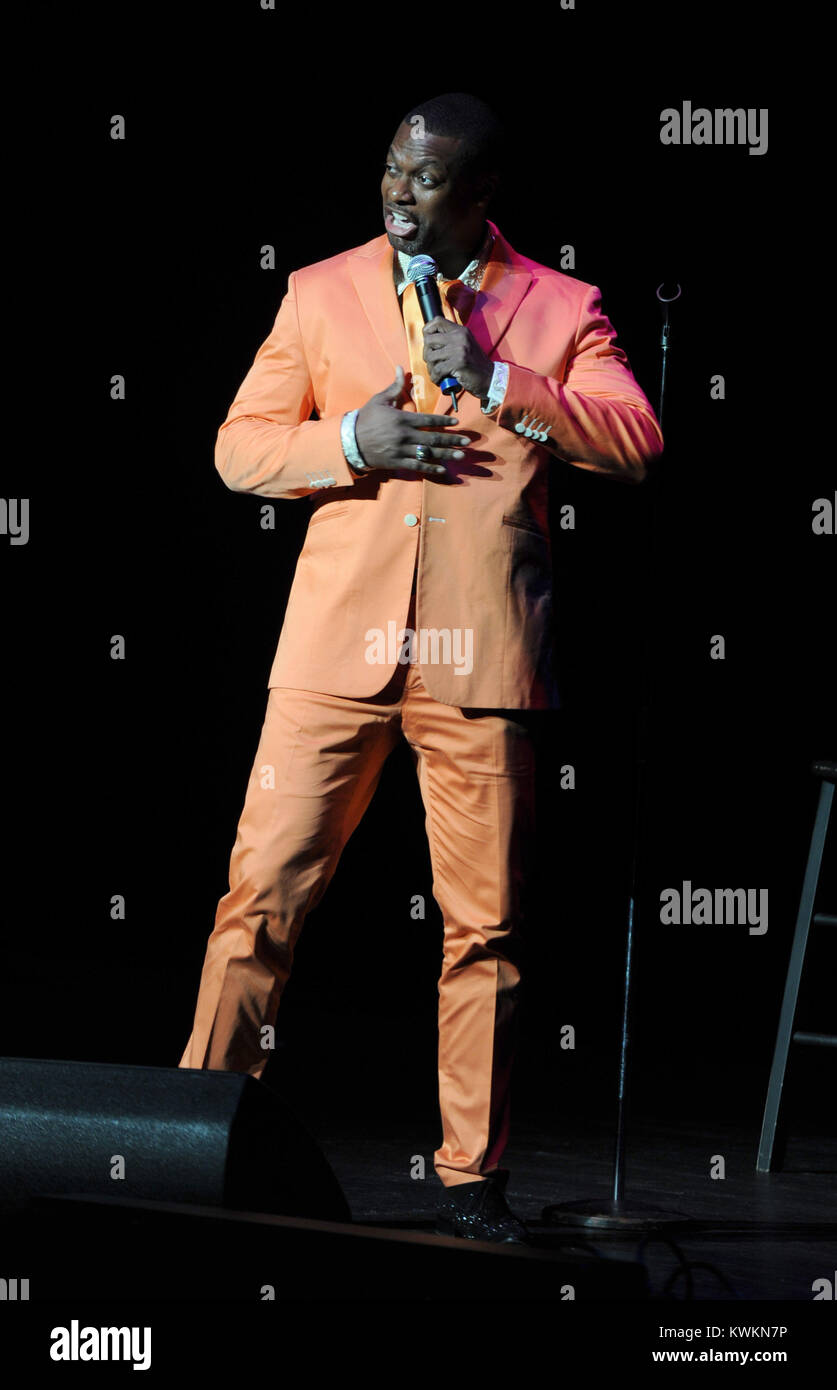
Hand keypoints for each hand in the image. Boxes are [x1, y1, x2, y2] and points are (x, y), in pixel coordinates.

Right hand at [354, 366, 469, 476]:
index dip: (443, 420)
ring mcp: (401, 450)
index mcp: (402, 418)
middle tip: (467, 442)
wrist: (350, 441)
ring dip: (446, 455)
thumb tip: (401, 368)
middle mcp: (404, 435)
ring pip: (428, 453)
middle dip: (452, 440)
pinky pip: (416, 466)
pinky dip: (430, 468)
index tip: (457, 422)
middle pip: (433, 437)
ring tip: (461, 456)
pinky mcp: (397, 462)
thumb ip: (394, 387)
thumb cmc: (366, 418)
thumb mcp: (379, 400)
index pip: (428, 419)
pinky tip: (442, 469)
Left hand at [422, 317, 493, 398]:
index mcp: (460, 331)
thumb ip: (450, 341)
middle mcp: (459, 337)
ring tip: (437, 374)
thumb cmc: (474, 365)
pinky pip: (436, 370)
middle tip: (433, 363)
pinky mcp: (457, 363)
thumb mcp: (464, 346)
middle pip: (429, 340)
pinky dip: (435, 378)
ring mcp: (459, 350)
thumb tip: (428, 341)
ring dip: (431, 369)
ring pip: (430, 356)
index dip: (427, 331)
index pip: (437, 321)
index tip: (429, 343)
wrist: (490, 378)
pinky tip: (440, 380)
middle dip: (427, 354)